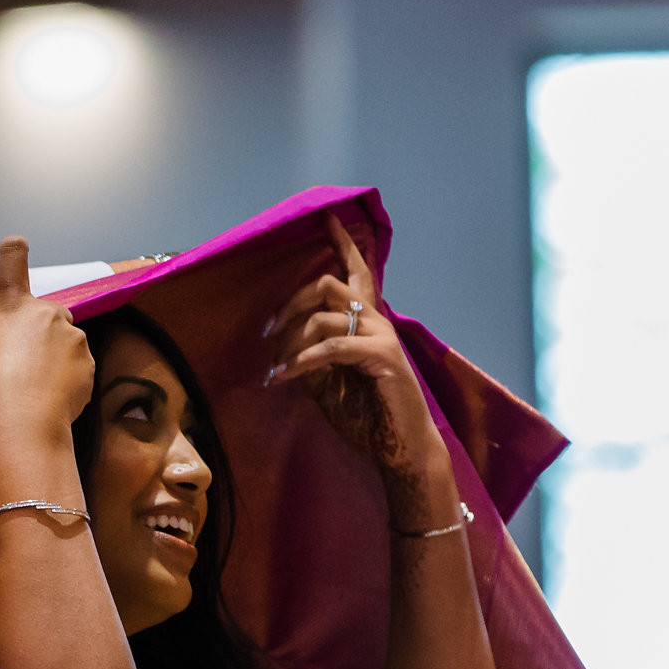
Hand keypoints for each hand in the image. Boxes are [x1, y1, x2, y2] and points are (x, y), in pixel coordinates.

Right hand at [0, 237, 94, 452]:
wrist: (20, 420)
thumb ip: (6, 337)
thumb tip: (24, 346)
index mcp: (12, 308)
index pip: (12, 266)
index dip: (13, 252)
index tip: (16, 241)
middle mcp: (46, 313)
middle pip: (51, 317)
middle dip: (45, 334)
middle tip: (24, 366)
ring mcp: (72, 337)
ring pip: (67, 345)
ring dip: (56, 361)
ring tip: (35, 389)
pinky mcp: (88, 362)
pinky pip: (78, 369)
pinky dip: (68, 382)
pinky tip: (51, 399)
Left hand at [264, 211, 453, 520]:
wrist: (401, 450)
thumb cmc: (368, 418)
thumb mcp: (329, 381)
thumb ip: (313, 354)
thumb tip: (286, 343)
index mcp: (367, 323)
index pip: (357, 273)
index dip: (343, 244)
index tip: (330, 218)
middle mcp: (377, 322)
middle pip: (327, 284)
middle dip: (290, 302)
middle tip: (267, 331)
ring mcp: (382, 337)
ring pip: (325, 313)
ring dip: (290, 339)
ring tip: (275, 367)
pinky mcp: (382, 357)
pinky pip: (331, 346)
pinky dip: (301, 360)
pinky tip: (284, 376)